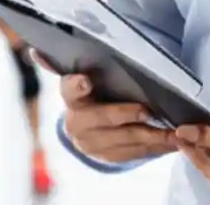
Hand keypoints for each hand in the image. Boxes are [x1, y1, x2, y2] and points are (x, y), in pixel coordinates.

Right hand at [60, 74, 177, 163]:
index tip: (85, 80)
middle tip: (147, 111)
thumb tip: (36, 52)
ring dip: (151, 136)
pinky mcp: (110, 158)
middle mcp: (78, 123)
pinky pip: (135, 153)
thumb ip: (72, 65)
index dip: (77, 85)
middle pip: (103, 118)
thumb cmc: (90, 96)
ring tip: (173, 131)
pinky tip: (172, 142)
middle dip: (125, 115)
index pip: (70, 89)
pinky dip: (155, 148)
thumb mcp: (82, 82)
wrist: (85, 130)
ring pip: (124, 140)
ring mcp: (93, 144)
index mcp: (71, 98)